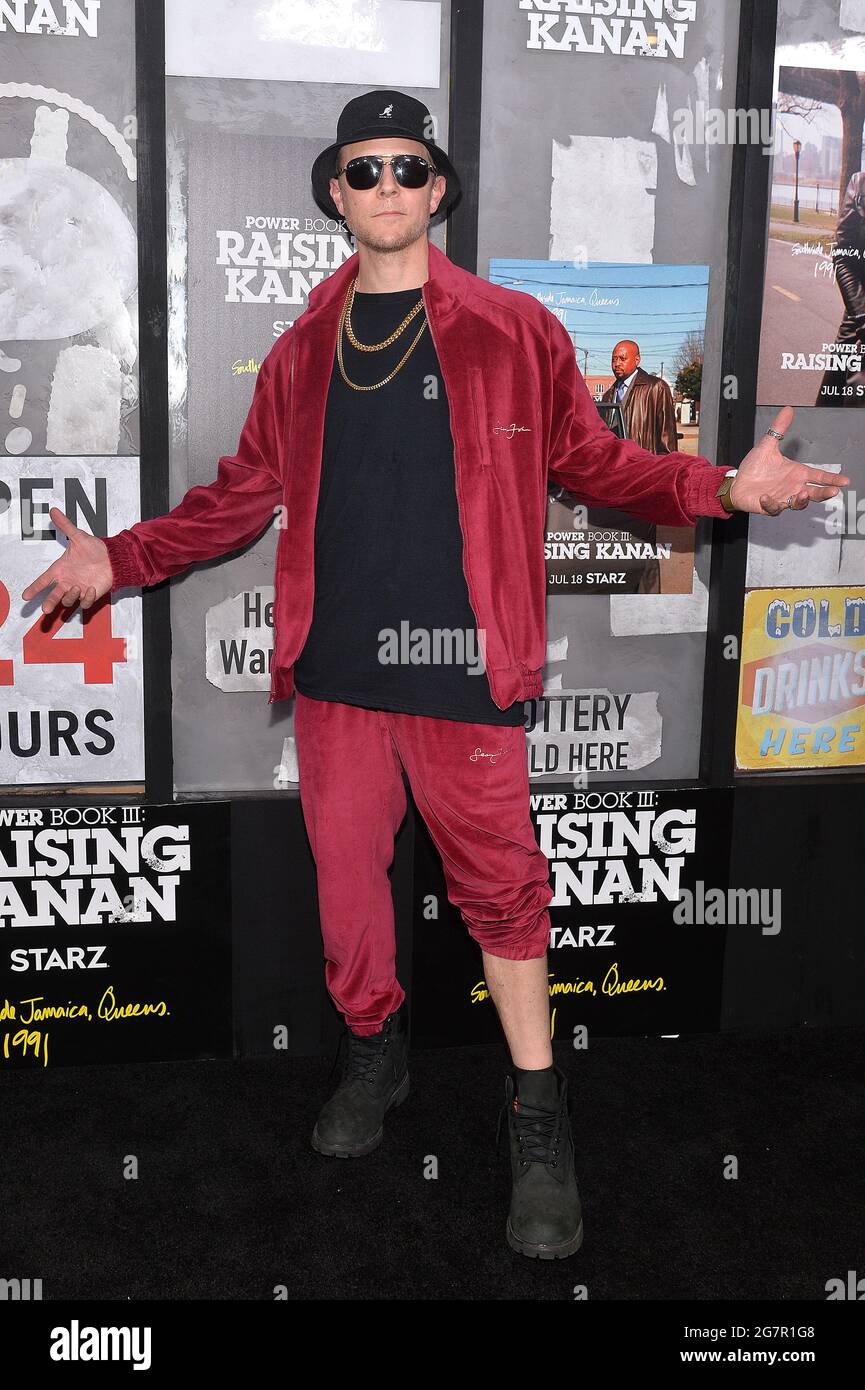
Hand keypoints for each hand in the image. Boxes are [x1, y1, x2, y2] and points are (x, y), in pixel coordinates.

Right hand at [21, 507, 112, 614]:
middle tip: (45, 609)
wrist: (112, 557)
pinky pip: (85, 602)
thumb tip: (54, 511)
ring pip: (68, 601)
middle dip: (49, 602)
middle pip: (54, 596)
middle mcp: (67, 581)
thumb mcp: (78, 536)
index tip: (26, 596)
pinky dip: (87, 598)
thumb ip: (65, 526)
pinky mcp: (90, 595)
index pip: (44, 580)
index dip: (35, 588)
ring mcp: (78, 589)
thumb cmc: (94, 548)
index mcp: (61, 569)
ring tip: (75, 587)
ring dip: (70, 597)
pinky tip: (91, 589)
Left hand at [730, 406, 849, 515]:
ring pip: (799, 504)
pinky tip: (765, 497)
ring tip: (803, 493)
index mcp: (797, 473)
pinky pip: (773, 508)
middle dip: (825, 493)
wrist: (737, 482)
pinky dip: (771, 504)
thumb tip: (788, 409)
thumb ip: (778, 429)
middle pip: (815, 493)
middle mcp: (793, 487)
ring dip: (802, 500)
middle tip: (833, 491)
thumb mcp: (767, 446)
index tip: (845, 481)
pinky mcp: (769, 506)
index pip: (819, 477)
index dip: (832, 479)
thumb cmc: (755, 467)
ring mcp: (782, 498)